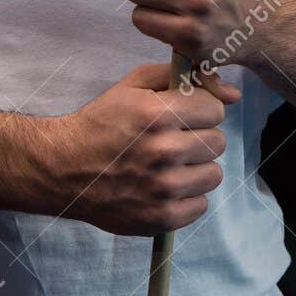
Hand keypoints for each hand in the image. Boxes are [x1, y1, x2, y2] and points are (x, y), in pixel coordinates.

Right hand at [50, 61, 240, 236]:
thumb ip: (183, 77)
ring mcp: (163, 188)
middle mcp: (163, 151)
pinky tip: (164, 188)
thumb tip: (232, 91)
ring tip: (169, 166)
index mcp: (157, 114)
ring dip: (195, 169)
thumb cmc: (100, 123)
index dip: (200, 111)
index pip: (215, 110)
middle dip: (199, 138)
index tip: (184, 116)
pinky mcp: (161, 218)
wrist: (63, 168)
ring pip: (213, 174)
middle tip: (173, 141)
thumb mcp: (133, 86)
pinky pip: (201, 205)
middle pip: (217, 142)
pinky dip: (186, 197)